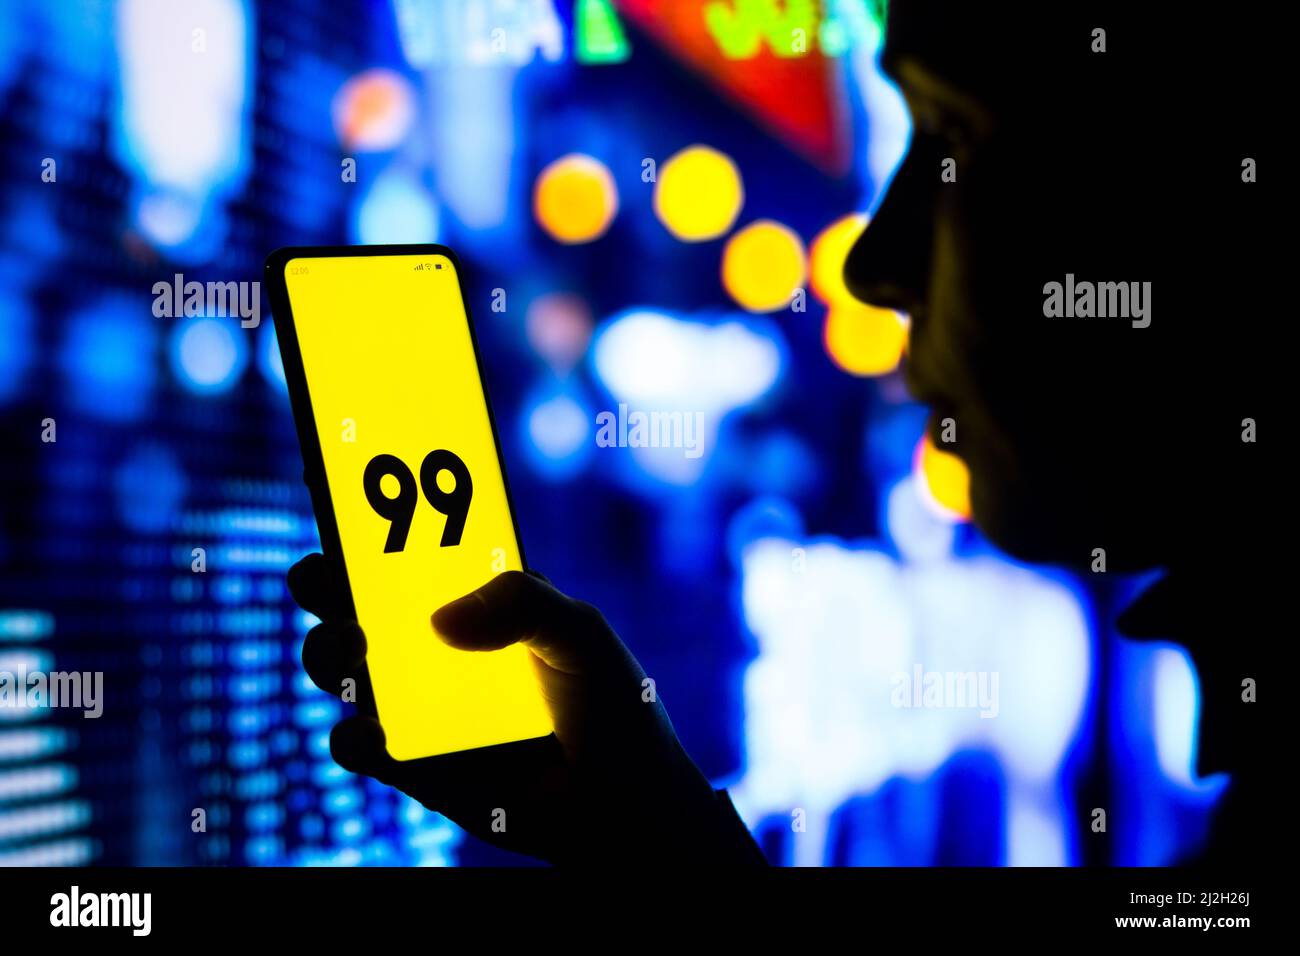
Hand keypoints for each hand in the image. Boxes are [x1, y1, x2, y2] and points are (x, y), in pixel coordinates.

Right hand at [287, 554, 730, 863]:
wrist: (626, 808)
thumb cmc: (612, 707)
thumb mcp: (580, 633)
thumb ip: (523, 604)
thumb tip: (439, 620)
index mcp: (476, 597)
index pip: (411, 546)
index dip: (369, 515)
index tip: (334, 483)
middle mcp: (436, 644)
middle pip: (355, 599)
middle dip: (326, 580)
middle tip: (330, 577)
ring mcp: (419, 703)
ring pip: (341, 667)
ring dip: (327, 652)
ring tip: (351, 647)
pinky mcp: (414, 765)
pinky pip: (361, 745)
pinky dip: (353, 736)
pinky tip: (372, 731)